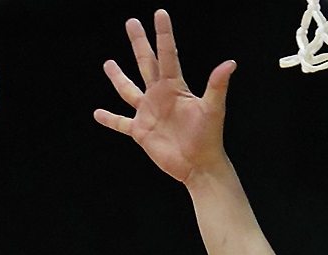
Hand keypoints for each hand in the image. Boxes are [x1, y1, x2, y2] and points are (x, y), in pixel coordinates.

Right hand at [94, 10, 233, 184]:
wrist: (199, 165)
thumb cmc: (209, 137)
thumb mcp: (213, 109)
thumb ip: (217, 86)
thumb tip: (230, 63)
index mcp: (175, 86)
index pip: (168, 54)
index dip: (163, 34)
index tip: (159, 13)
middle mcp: (159, 95)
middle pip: (146, 63)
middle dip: (139, 43)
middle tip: (131, 22)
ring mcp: (148, 112)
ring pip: (128, 90)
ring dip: (118, 77)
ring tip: (108, 63)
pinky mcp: (140, 131)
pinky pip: (121, 122)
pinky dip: (109, 119)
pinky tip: (97, 113)